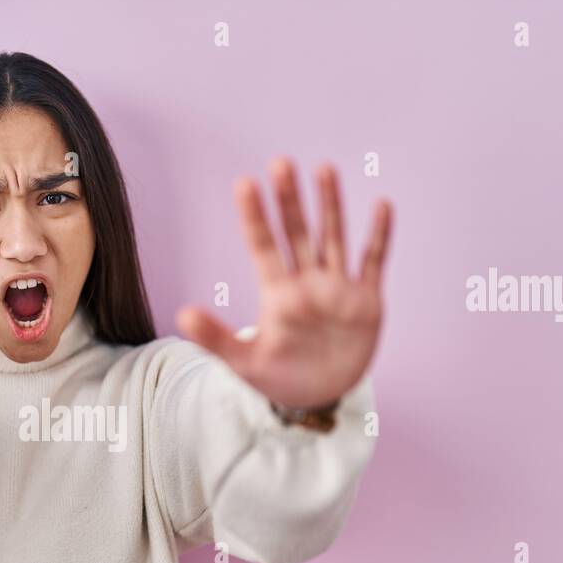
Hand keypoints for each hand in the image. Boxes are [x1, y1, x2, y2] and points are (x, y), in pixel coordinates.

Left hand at [177, 159, 392, 409]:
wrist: (320, 398)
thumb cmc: (280, 378)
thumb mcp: (243, 363)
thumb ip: (215, 339)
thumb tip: (181, 313)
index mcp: (278, 294)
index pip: (263, 247)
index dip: (255, 217)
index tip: (244, 184)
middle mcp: (308, 283)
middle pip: (297, 233)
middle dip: (289, 200)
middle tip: (281, 163)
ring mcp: (338, 289)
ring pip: (333, 238)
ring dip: (330, 206)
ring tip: (324, 169)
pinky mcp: (366, 302)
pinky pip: (373, 262)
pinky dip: (378, 236)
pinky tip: (381, 205)